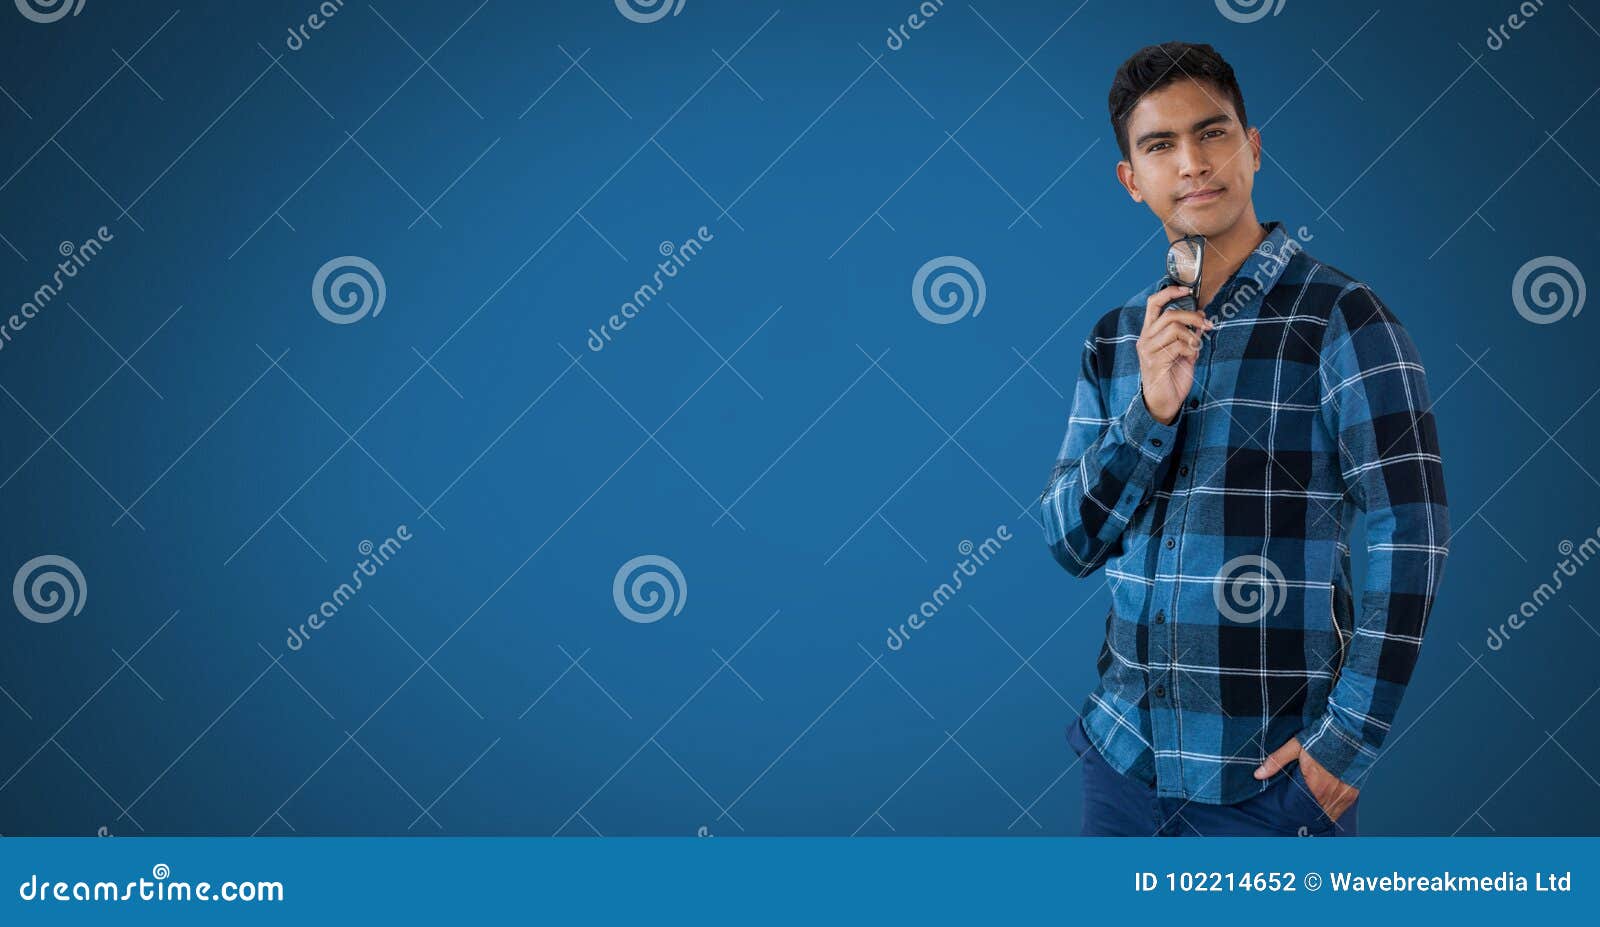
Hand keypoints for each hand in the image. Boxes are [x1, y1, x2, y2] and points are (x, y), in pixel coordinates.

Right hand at [1136, 286, 1212, 424]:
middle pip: (1169, 314)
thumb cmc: (1172, 377)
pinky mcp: (1154, 362)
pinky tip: (1192, 357)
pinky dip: (1191, 349)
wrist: (1163, 403)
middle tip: (1206, 324)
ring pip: (1174, 328)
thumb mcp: (1183, 351)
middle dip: (1192, 316)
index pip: (1154, 304)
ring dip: (1192, 335)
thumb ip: (1187, 335)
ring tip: (1197, 346)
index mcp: (1150, 333)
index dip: (1169, 292)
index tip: (1187, 290)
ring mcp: (1148, 350)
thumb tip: (1200, 318)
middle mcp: (1145, 339)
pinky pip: (1177, 345)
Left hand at [1254, 736, 1358, 821]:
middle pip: (1316, 813)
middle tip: (1299, 817)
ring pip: (1330, 814)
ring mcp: (1343, 794)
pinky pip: (1342, 808)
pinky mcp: (1353, 792)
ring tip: (1311, 816)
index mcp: (1315, 785)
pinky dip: (1334, 810)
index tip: (1289, 815)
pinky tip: (1326, 809)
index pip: (1302, 807)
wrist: (1349, 733)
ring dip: (1320, 814)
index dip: (1295, 812)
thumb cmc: (1322, 739)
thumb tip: (1258, 774)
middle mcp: (1330, 794)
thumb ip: (1276, 761)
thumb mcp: (1295, 747)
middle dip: (1307, 816)